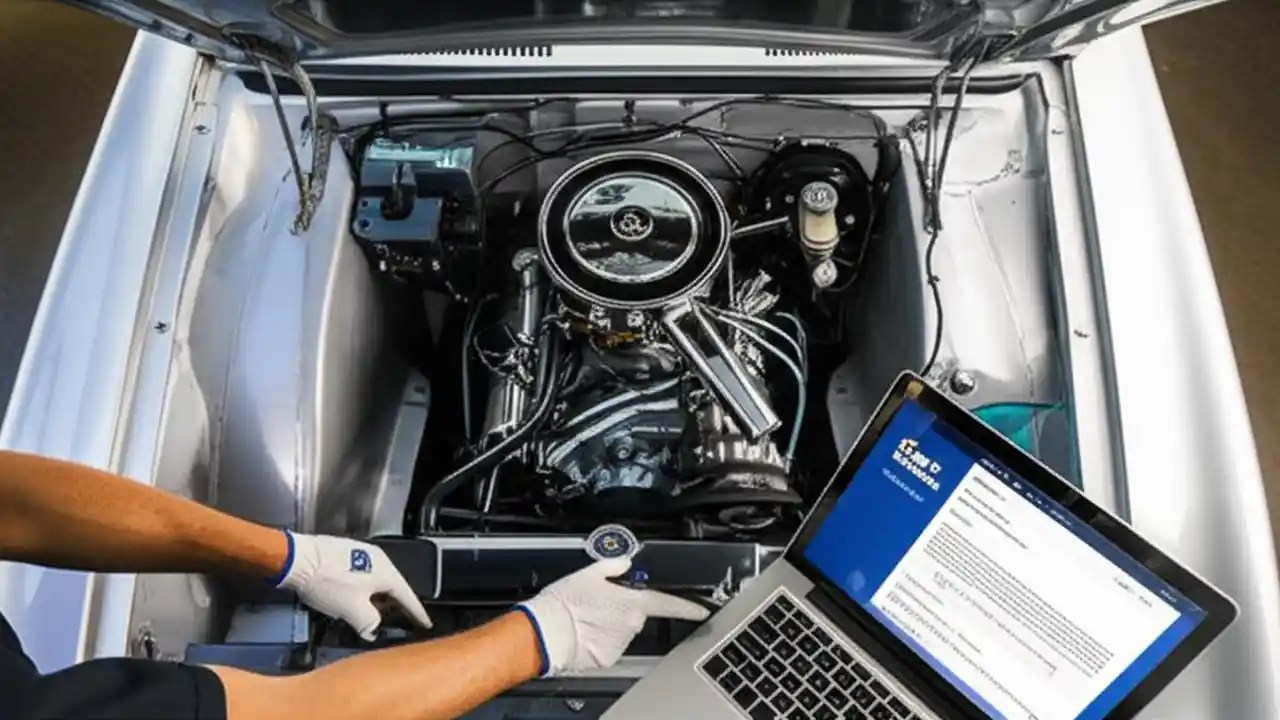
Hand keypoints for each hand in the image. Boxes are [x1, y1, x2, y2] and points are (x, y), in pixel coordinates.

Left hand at [275, 530, 431, 640]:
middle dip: (394, 604)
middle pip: (391, 586)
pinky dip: (362, 588)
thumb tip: (372, 627)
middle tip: (398, 620)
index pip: (406, 596)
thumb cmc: (329, 584)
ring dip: (375, 596)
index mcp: (385, 571)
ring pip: (374, 579)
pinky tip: (352, 597)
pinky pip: (360, 574)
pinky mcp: (343, 553)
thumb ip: (369, 623)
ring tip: (372, 611)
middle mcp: (377, 558)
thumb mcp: (352, 610)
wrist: (298, 559)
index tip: (426, 623)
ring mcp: (359, 552)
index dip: (416, 612)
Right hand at [516, 558, 709, 675]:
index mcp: (632, 601)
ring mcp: (621, 644)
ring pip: (623, 632)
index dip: (688, 607)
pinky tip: (586, 634)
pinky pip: (611, 647)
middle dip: (624, 611)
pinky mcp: (609, 659)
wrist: (546, 632)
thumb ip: (612, 566)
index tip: (702, 611)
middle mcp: (631, 624)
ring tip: (588, 619)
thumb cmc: (565, 602)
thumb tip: (623, 562)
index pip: (669, 604)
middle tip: (601, 606)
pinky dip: (601, 641)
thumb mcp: (589, 573)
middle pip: (637, 616)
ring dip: (611, 626)